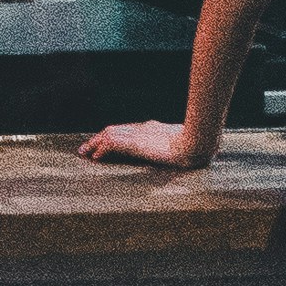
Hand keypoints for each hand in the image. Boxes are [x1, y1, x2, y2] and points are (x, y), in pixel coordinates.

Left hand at [79, 116, 209, 172]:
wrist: (198, 143)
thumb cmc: (200, 145)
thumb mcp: (188, 143)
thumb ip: (183, 144)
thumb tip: (198, 152)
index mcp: (154, 128)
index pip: (128, 129)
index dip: (114, 136)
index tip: (105, 142)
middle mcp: (144, 128)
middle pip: (115, 130)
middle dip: (99, 138)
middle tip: (86, 148)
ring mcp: (140, 135)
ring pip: (109, 135)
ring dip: (96, 143)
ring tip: (85, 152)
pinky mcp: (136, 143)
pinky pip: (112, 144)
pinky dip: (102, 150)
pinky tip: (95, 157)